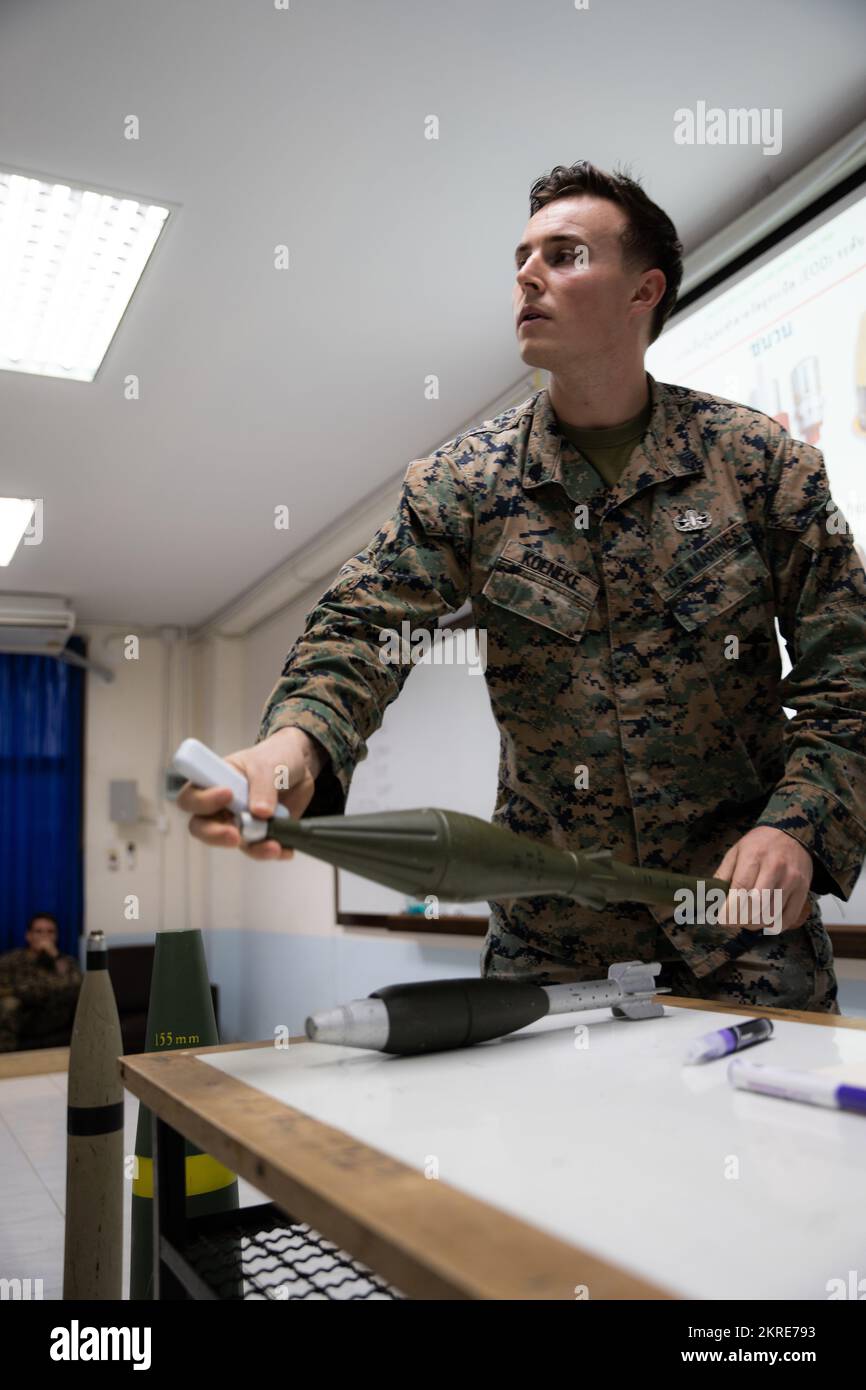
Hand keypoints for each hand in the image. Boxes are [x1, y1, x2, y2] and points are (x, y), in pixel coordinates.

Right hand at [177, 727, 322, 861]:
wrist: (302, 768)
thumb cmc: (275, 758)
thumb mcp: (269, 765)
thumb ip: (262, 786)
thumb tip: (260, 813)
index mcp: (214, 782)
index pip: (191, 798)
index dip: (202, 801)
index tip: (227, 794)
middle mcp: (220, 806)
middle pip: (202, 828)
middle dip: (215, 835)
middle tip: (235, 835)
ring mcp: (238, 822)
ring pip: (233, 842)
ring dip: (252, 847)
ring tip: (273, 845)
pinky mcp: (259, 835)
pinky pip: (259, 849)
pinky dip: (272, 852)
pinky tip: (285, 849)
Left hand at [712, 827, 812, 933]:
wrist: (792, 834)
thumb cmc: (759, 844)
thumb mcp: (736, 851)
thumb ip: (723, 875)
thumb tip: (712, 899)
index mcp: (754, 856)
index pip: (741, 889)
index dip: (730, 910)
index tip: (722, 919)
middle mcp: (775, 868)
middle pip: (756, 905)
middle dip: (741, 919)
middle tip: (734, 921)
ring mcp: (792, 880)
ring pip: (772, 914)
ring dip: (756, 924)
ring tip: (747, 921)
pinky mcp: (804, 890)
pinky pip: (788, 918)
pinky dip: (774, 926)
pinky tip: (765, 921)